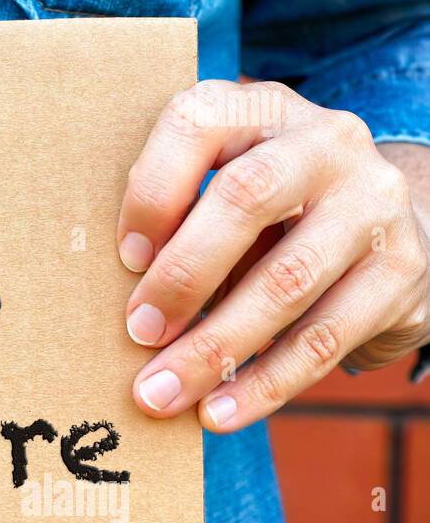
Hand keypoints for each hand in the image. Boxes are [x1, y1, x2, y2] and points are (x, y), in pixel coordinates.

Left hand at [117, 79, 429, 432]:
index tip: (123, 258)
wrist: (384, 227)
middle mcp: (326, 142)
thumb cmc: (264, 215)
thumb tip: (120, 304)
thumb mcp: (220, 189)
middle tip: (138, 334)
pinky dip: (264, 383)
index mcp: (262, 111)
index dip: (152, 190)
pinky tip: (218, 411)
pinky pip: (325, 337)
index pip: (197, 123)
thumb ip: (175, 218)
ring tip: (161, 393)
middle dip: (182, 275)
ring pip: (287, 280)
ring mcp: (373, 204)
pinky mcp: (402, 271)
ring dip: (214, 348)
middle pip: (246, 197)